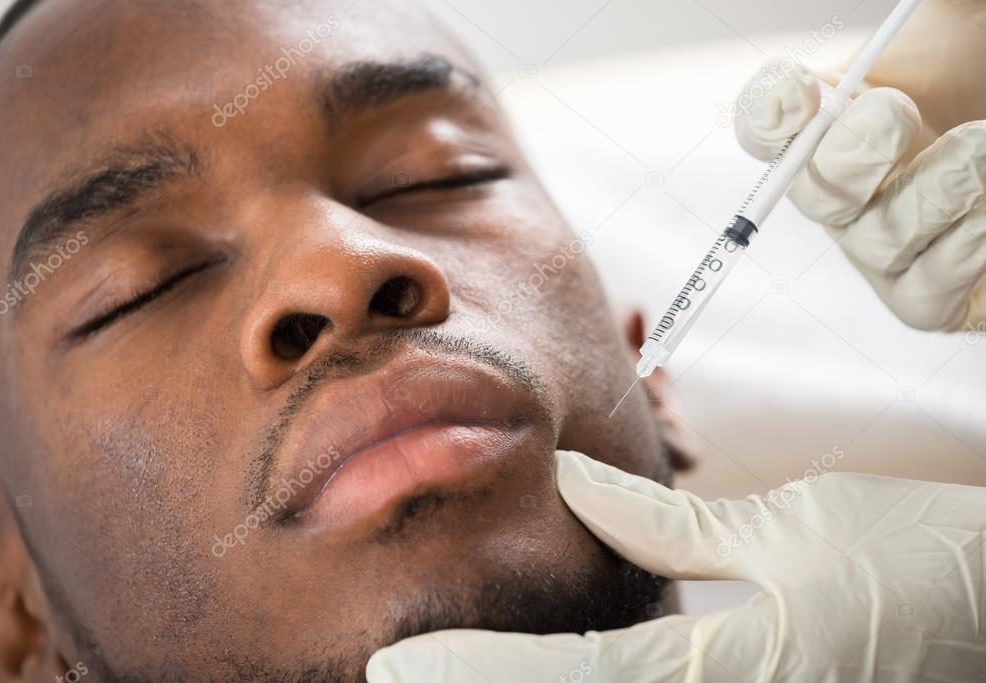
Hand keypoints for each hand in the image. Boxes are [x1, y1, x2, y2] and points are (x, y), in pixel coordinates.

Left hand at [367, 450, 985, 681]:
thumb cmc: (922, 566)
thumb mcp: (791, 532)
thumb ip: (665, 523)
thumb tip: (573, 484)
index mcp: (724, 672)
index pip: (565, 676)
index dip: (469, 671)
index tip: (393, 664)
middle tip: (400, 677)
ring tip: (451, 673)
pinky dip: (591, 682)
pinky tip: (558, 665)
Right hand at [735, 0, 985, 331]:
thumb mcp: (965, 24)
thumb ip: (932, 13)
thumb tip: (904, 19)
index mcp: (839, 118)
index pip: (766, 123)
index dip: (767, 114)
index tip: (798, 92)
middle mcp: (847, 191)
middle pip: (810, 194)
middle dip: (847, 156)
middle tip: (896, 112)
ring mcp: (883, 250)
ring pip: (874, 243)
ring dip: (931, 192)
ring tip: (982, 149)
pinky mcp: (928, 298)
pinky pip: (919, 296)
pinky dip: (957, 253)